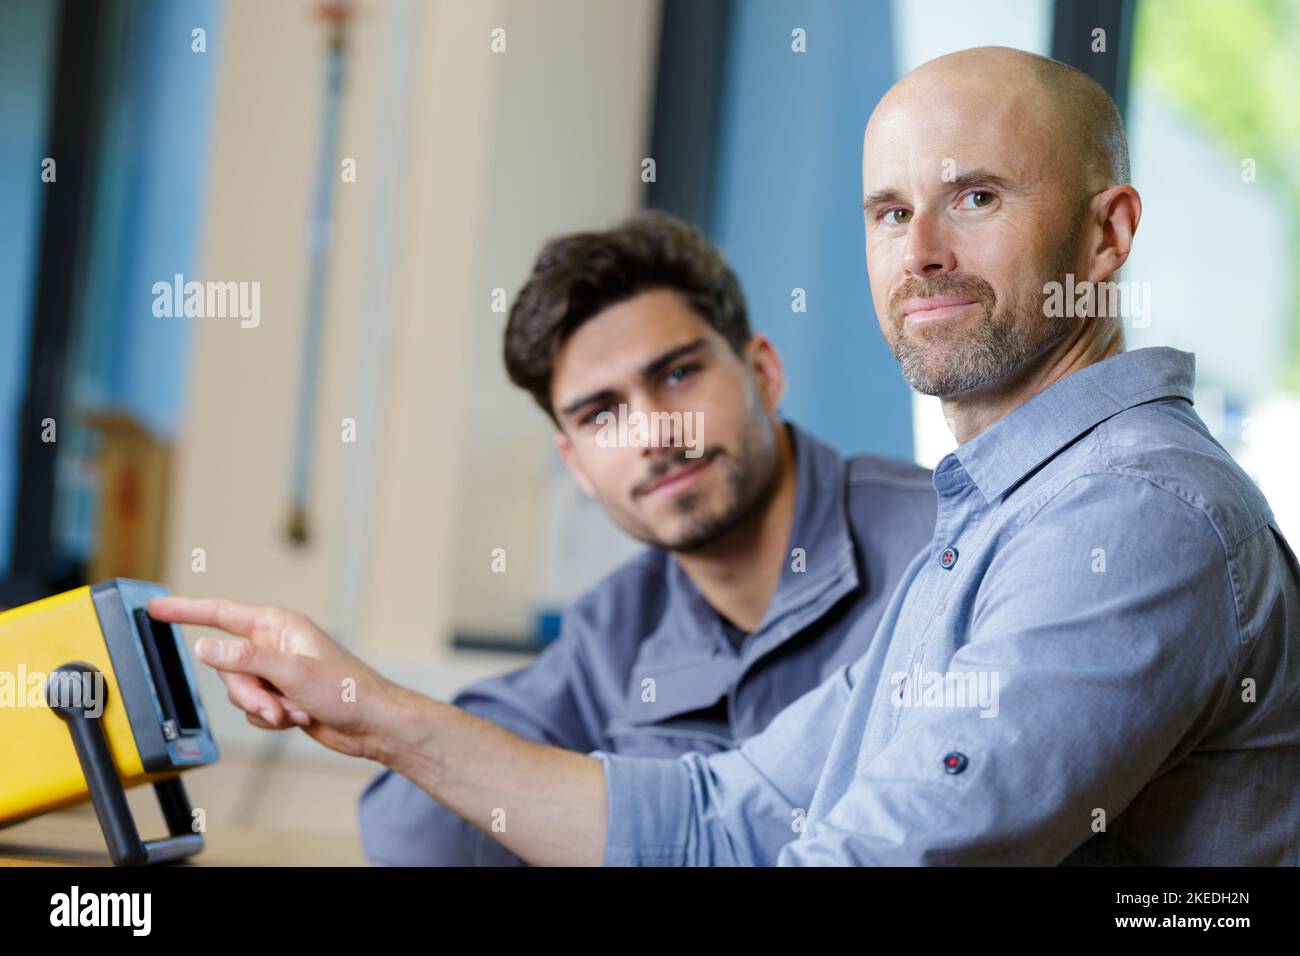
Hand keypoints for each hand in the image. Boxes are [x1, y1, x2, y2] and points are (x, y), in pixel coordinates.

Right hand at [146, 595, 402, 759]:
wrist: (371, 724)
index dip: (186, 611)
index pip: (221, 614)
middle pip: (227, 667)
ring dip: (264, 709)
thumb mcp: (292, 673)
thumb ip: (245, 660)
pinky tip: (298, 718)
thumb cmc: (347, 689)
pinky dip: (272, 719)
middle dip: (249, 694)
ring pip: (239, 692)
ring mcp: (276, 672)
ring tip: (295, 713)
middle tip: (277, 705)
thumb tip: (205, 648)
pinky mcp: (279, 696)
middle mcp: (274, 645)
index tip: (154, 607)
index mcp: (278, 626)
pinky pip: (253, 709)